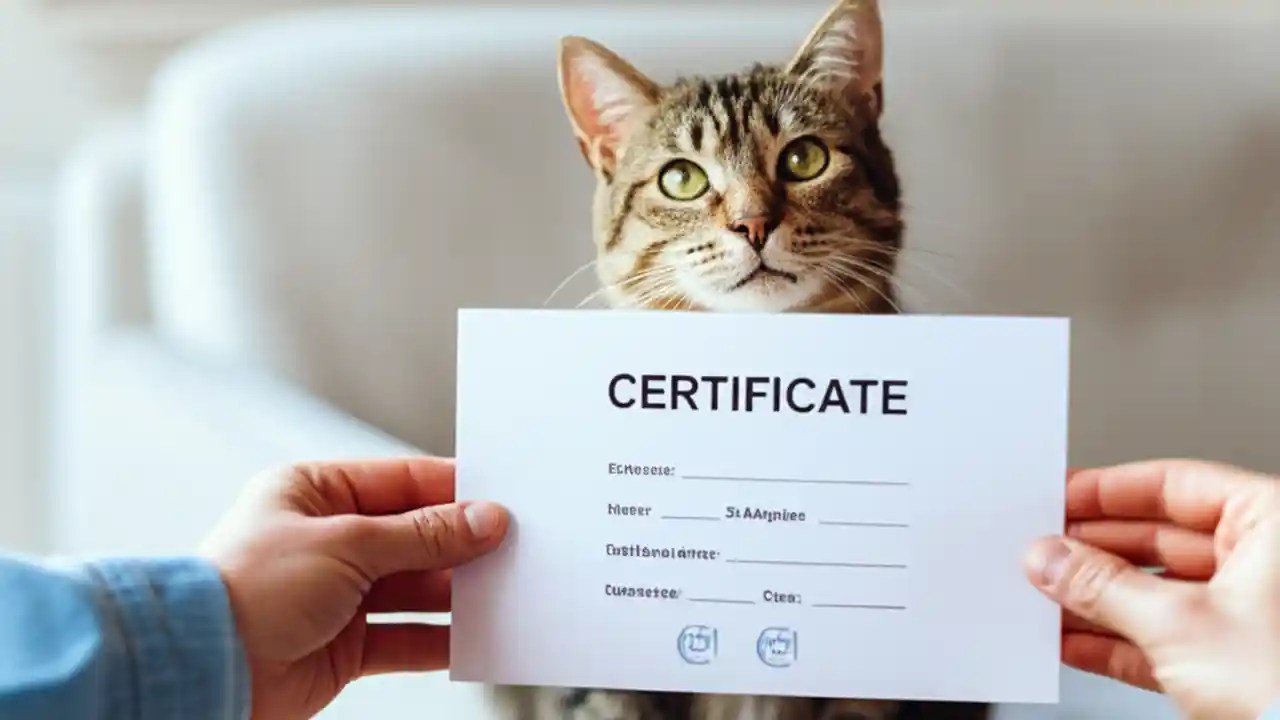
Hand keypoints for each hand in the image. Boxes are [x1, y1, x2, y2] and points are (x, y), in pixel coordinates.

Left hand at [199, 457, 508, 719]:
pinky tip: (470, 637)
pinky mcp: (343, 645)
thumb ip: (423, 535)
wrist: (204, 669)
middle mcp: (326, 540)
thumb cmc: (246, 591)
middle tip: (509, 549)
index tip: (500, 502)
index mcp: (314, 492)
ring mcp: (336, 595)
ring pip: (414, 588)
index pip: (400, 482)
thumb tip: (482, 519)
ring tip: (499, 594)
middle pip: (413, 536)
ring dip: (455, 594)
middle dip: (460, 546)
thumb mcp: (347, 544)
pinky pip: (405, 637)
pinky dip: (439, 639)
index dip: (452, 492)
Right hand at [1023, 459, 1279, 719]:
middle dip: (1092, 553)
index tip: (1059, 497)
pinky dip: (1116, 640)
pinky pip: (1163, 638)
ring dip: (1096, 600)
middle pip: (1158, 540)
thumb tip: (1051, 561)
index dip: (1106, 491)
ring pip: (1156, 592)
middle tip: (1041, 553)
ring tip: (1045, 598)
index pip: (1174, 485)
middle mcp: (1267, 563)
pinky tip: (1073, 639)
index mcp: (1273, 524)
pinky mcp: (1235, 664)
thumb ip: (1101, 586)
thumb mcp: (1179, 624)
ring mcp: (1252, 615)